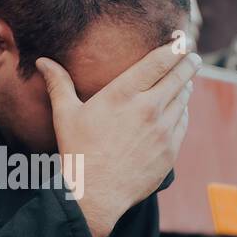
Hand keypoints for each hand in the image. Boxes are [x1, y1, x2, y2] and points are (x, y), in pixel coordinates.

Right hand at [37, 42, 199, 236]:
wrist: (95, 195)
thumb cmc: (78, 152)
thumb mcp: (65, 115)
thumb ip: (58, 83)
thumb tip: (42, 61)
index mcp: (124, 93)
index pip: (159, 61)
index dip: (174, 48)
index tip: (181, 41)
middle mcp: (148, 108)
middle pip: (179, 76)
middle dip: (189, 62)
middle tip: (193, 56)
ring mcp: (163, 130)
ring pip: (183, 99)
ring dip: (186, 86)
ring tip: (187, 80)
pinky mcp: (170, 150)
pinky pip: (182, 123)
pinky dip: (182, 111)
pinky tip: (179, 108)